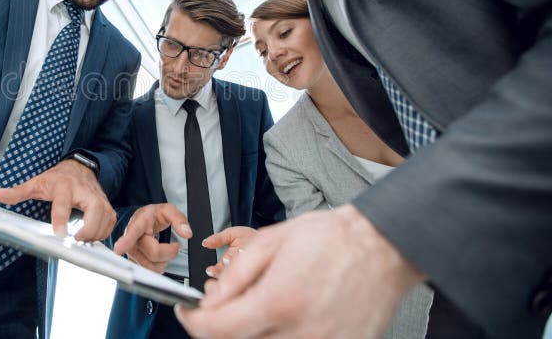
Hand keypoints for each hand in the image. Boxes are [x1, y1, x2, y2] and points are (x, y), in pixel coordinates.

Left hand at [0, 159, 115, 240]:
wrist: (79, 167)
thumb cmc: (58, 177)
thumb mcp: (37, 182)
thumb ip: (19, 191)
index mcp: (65, 186)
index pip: (63, 204)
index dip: (61, 219)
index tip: (59, 234)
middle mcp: (85, 192)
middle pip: (95, 211)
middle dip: (89, 229)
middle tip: (77, 241)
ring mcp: (99, 198)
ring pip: (106, 217)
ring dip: (96, 233)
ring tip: (82, 242)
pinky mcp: (106, 205)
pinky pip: (111, 221)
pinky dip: (104, 232)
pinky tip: (92, 238)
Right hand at [114, 203, 191, 272]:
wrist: (142, 220)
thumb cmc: (153, 216)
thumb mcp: (168, 210)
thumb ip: (179, 219)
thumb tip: (187, 234)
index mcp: (139, 223)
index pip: (132, 233)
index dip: (125, 242)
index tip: (118, 249)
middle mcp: (132, 240)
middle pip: (153, 254)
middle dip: (169, 252)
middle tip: (175, 245)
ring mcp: (132, 253)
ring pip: (152, 266)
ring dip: (164, 261)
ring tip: (166, 249)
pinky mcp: (134, 263)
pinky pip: (149, 271)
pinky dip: (159, 266)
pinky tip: (160, 257)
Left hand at [175, 205, 424, 338]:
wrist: (381, 247)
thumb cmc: (331, 239)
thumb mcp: (271, 243)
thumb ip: (234, 276)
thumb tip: (209, 302)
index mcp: (279, 301)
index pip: (217, 329)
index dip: (193, 321)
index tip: (187, 312)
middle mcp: (300, 332)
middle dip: (223, 325)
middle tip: (226, 305)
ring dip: (256, 330)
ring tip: (267, 304)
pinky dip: (285, 334)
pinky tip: (292, 315)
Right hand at [203, 226, 256, 278]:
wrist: (268, 238)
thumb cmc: (249, 237)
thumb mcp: (233, 233)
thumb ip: (219, 238)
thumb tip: (205, 242)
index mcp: (228, 262)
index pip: (218, 270)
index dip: (214, 271)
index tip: (210, 270)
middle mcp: (237, 270)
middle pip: (229, 277)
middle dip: (225, 273)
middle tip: (226, 265)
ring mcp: (249, 274)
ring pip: (241, 279)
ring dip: (239, 272)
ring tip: (238, 260)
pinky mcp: (260, 275)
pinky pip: (255, 277)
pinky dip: (253, 272)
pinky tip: (252, 265)